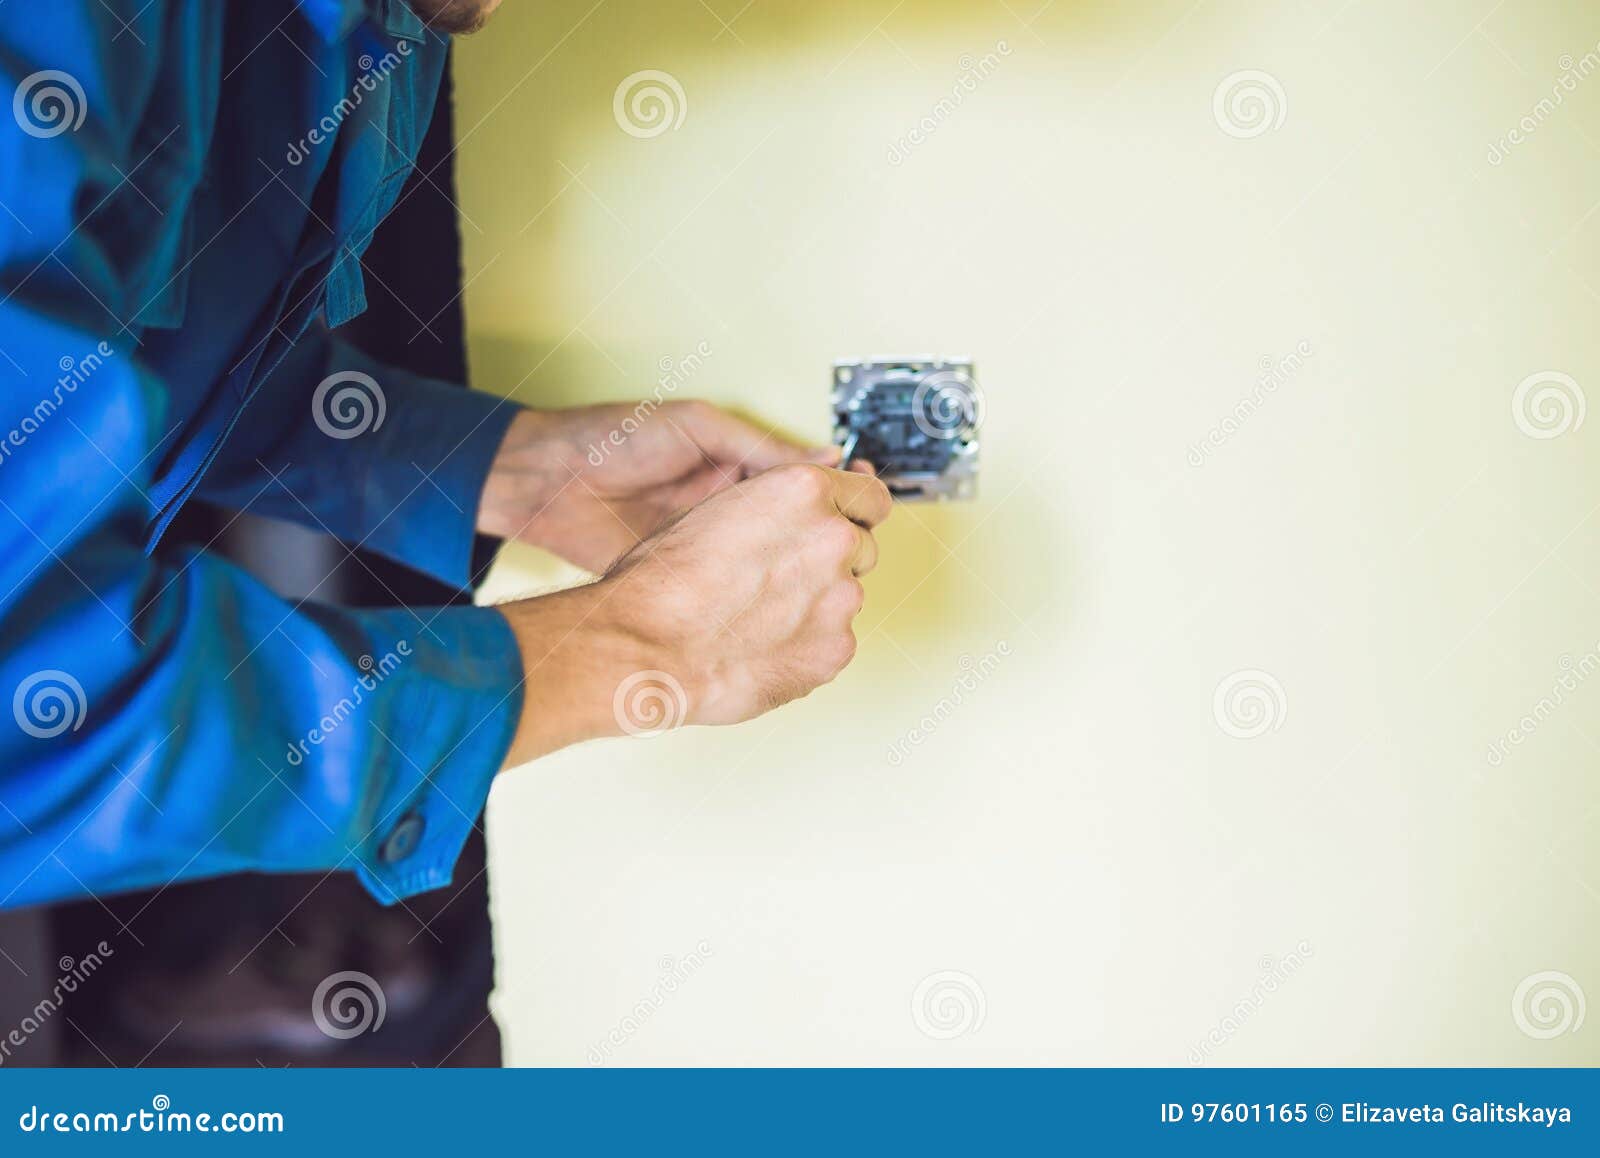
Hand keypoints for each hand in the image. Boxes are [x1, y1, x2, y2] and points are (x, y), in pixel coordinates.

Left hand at [478, 401, 857, 572]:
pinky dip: (760, 599)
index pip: (803, 484)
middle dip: (827, 536)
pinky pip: (733, 591)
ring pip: (771, 565)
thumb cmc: (612, 438)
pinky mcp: (686, 576)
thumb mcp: (697, 427)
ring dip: (799, 571)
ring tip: (832, 574)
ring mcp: (710, 546)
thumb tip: (826, 459)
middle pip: (796, 529)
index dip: (836, 494)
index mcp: (736, 466)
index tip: (869, 502)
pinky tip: (786, 603)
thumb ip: (760, 447)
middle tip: (857, 543)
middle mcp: (728, 508)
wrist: (546, 483)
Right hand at [495, 463, 891, 766]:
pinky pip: (833, 643)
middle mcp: (833, 538)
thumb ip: (777, 507)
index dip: (855, 513)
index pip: (870, 496)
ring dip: (817, 605)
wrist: (644, 646)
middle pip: (861, 548)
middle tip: (779, 581)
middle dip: (829, 561)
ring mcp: (841, 598)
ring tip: (758, 619)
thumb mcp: (720, 508)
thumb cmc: (664, 580)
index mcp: (805, 491)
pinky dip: (807, 646)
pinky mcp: (836, 650)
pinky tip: (761, 647)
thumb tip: (802, 513)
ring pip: (846, 598)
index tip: (849, 524)